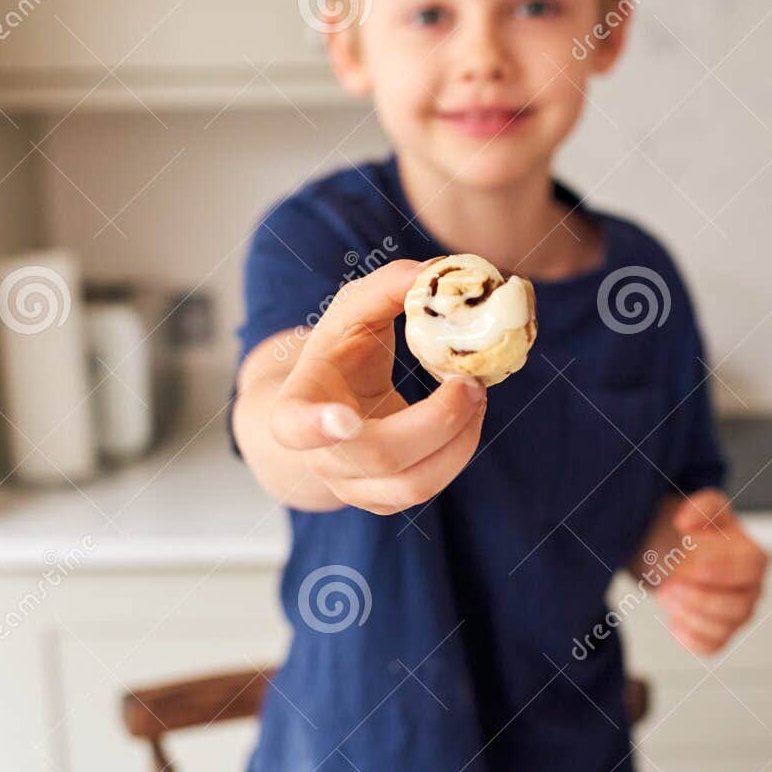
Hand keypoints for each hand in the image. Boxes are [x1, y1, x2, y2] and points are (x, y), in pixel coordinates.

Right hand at [268, 257, 487, 514]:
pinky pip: (429, 488)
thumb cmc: (342, 352)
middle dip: (439, 420)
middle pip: (380, 455)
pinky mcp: (383, 500)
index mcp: (297, 405)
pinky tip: (466, 416)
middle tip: (470, 382)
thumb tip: (432, 271)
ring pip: (413, 485)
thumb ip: (387, 287)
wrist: (333, 401)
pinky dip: (459, 451)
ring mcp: (351, 487)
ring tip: (477, 394)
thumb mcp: (354, 312)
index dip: (316, 426)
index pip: (294, 426)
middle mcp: (320, 457)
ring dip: (460, 439)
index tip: (345, 418)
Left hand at [651, 488, 767, 656]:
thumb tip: (685, 521)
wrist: (675, 554)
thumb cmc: (694, 534)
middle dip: (700, 598)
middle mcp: (750, 589)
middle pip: (739, 607)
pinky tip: (673, 618)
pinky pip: (710, 647)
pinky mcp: (718, 633)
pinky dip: (688, 636)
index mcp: (752, 556)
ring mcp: (736, 614)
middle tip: (671, 583)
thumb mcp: (698, 509)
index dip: (722, 569)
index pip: (751, 567)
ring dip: (688, 614)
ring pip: (723, 629)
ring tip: (666, 593)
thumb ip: (698, 508)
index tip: (693, 567)